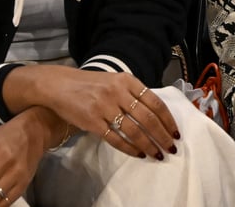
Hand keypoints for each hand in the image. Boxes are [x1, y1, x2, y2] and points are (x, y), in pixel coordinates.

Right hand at [14, 67, 179, 160]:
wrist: (59, 85)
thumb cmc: (90, 84)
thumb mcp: (114, 80)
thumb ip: (133, 93)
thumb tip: (155, 112)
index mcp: (127, 80)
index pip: (155, 102)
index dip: (168, 119)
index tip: (175, 132)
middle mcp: (118, 92)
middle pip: (148, 118)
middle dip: (162, 135)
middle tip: (171, 147)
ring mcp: (105, 107)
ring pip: (134, 130)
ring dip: (149, 144)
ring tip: (157, 153)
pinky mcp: (92, 121)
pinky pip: (116, 138)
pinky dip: (129, 148)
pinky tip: (138, 153)